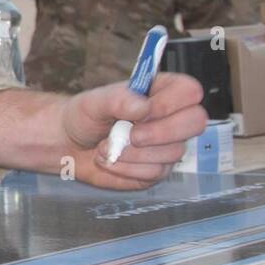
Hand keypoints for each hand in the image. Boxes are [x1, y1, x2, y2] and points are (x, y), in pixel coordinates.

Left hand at [61, 73, 205, 189]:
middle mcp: (171, 117)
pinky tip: (111, 160)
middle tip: (130, 135)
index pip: (189, 91)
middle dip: (160, 132)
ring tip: (107, 146)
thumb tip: (144, 106)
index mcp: (160, 91)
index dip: (169, 103)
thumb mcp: (94, 102)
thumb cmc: (84, 117)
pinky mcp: (157, 169)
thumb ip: (118, 100)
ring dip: (133, 153)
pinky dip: (127, 169)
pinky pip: (154, 173)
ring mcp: (167, 145)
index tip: (142, 112)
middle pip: (196, 122)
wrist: (69, 145)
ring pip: (173, 153)